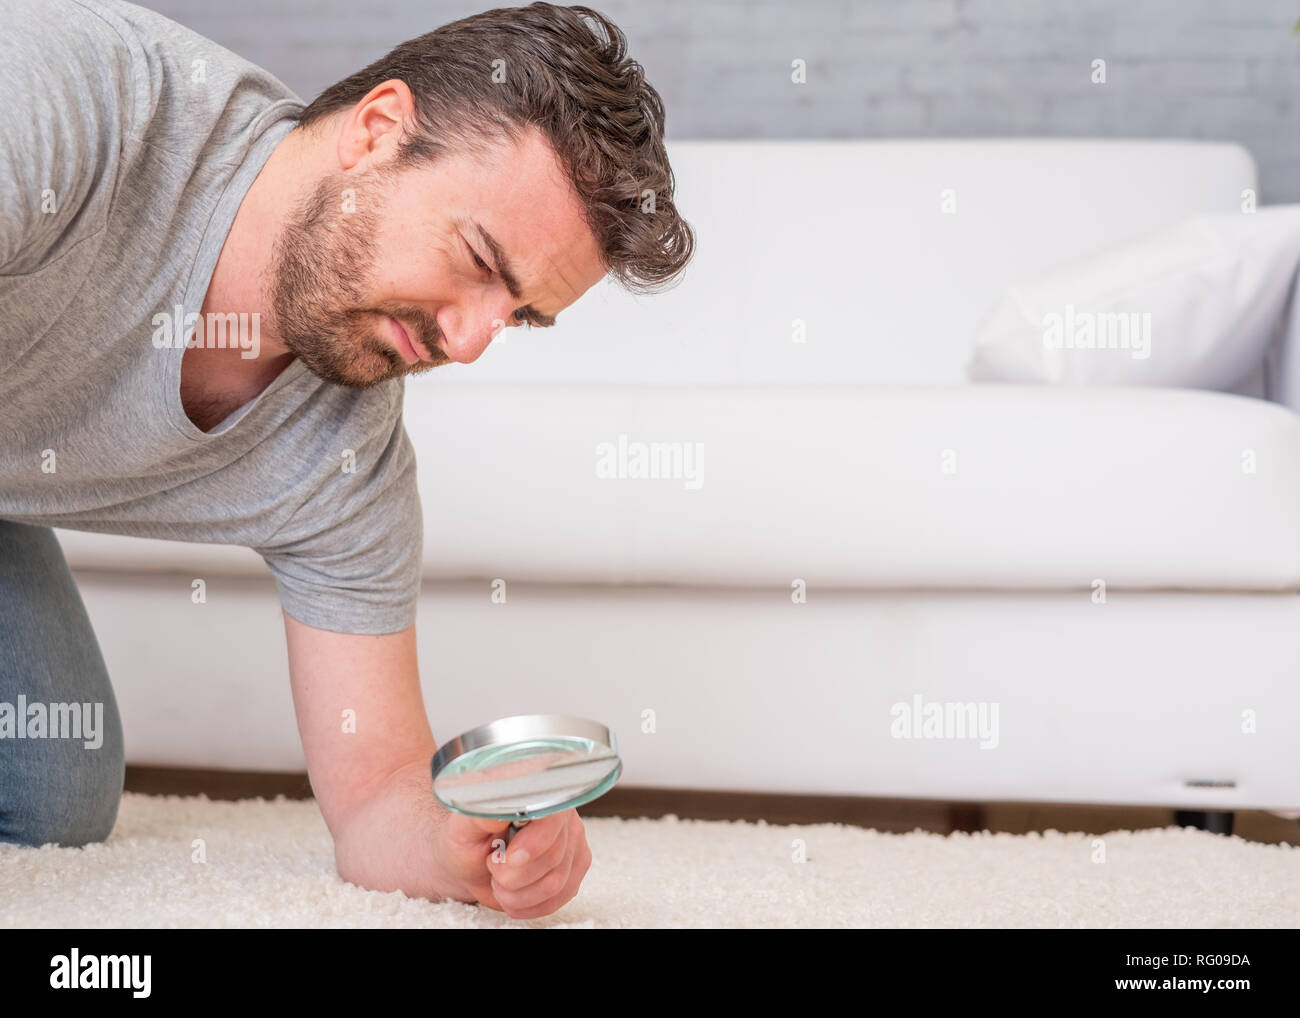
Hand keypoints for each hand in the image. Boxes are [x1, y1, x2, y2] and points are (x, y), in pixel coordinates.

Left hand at [432, 808, 592, 919]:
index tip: (509, 858)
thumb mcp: (465, 825)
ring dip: (518, 893)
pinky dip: (530, 905)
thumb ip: (482, 814)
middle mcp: (562, 814)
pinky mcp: (577, 866)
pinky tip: (514, 894)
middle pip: (553, 856)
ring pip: (556, 883)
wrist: (471, 862)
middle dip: (513, 875)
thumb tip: (502, 810)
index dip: (533, 844)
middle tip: (492, 866)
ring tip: (500, 881)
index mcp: (537, 794)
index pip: (551, 818)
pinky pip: (560, 897)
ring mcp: (574, 840)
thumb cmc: (468, 840)